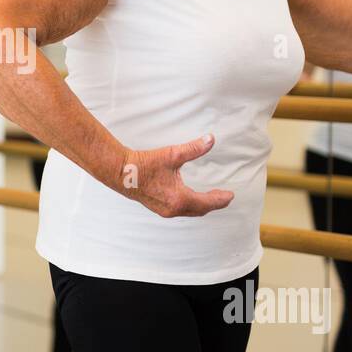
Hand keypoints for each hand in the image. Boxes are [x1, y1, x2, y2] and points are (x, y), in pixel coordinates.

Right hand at [117, 134, 234, 216]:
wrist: (121, 173)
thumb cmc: (144, 165)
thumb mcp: (172, 154)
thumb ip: (194, 148)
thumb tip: (210, 140)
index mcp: (180, 198)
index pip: (207, 202)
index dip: (221, 199)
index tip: (230, 195)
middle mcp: (173, 208)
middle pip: (200, 210)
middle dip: (213, 203)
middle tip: (224, 197)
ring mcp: (165, 210)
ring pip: (190, 211)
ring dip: (202, 205)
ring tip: (210, 197)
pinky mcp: (158, 207)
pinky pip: (180, 210)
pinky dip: (190, 206)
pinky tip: (189, 197)